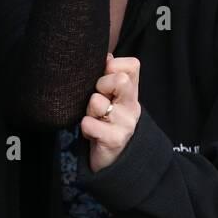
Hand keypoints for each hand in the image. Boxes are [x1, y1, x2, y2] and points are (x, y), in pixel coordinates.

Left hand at [81, 53, 141, 172]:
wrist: (113, 161)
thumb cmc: (107, 123)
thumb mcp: (112, 98)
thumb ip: (110, 76)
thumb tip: (106, 55)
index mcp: (132, 93)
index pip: (132, 65)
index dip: (114, 65)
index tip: (104, 78)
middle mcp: (132, 107)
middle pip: (120, 79)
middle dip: (101, 85)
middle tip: (97, 98)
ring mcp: (125, 124)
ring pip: (97, 101)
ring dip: (88, 110)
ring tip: (93, 118)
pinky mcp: (114, 140)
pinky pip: (88, 123)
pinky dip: (84, 128)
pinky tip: (91, 133)